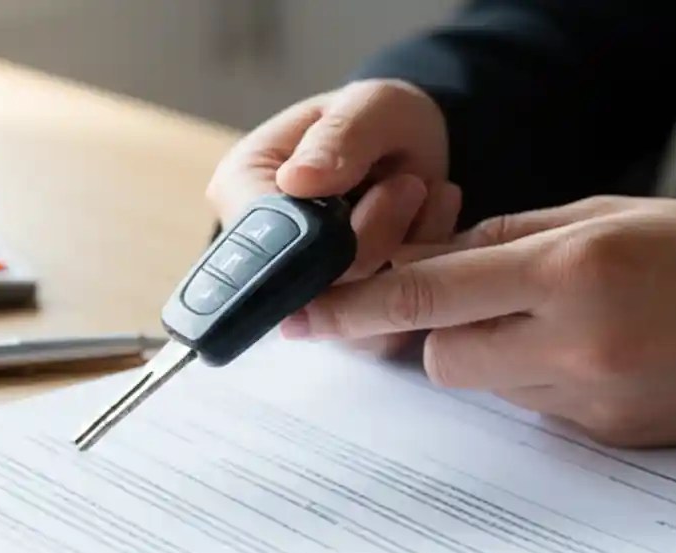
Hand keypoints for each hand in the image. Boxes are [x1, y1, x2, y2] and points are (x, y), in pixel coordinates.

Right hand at [205, 80, 458, 354]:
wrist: (412, 147)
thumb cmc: (378, 120)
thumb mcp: (370, 104)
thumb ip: (339, 139)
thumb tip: (296, 181)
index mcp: (242, 190)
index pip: (268, 243)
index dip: (330, 235)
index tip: (392, 189)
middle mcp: (260, 251)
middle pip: (312, 288)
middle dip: (378, 239)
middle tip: (411, 184)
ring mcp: (303, 289)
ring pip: (353, 314)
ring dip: (405, 256)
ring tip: (421, 195)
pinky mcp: (347, 315)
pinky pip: (388, 325)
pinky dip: (425, 277)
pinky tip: (432, 226)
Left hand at [282, 196, 675, 446]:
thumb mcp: (608, 213)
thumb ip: (507, 237)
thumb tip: (424, 263)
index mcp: (568, 270)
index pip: (424, 294)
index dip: (351, 305)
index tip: (301, 315)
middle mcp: (573, 342)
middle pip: (437, 356)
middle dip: (440, 331)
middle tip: (490, 303)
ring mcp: (592, 401)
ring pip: (484, 387)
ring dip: (497, 355)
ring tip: (573, 326)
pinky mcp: (608, 439)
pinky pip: (534, 414)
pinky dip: (541, 384)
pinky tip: (601, 358)